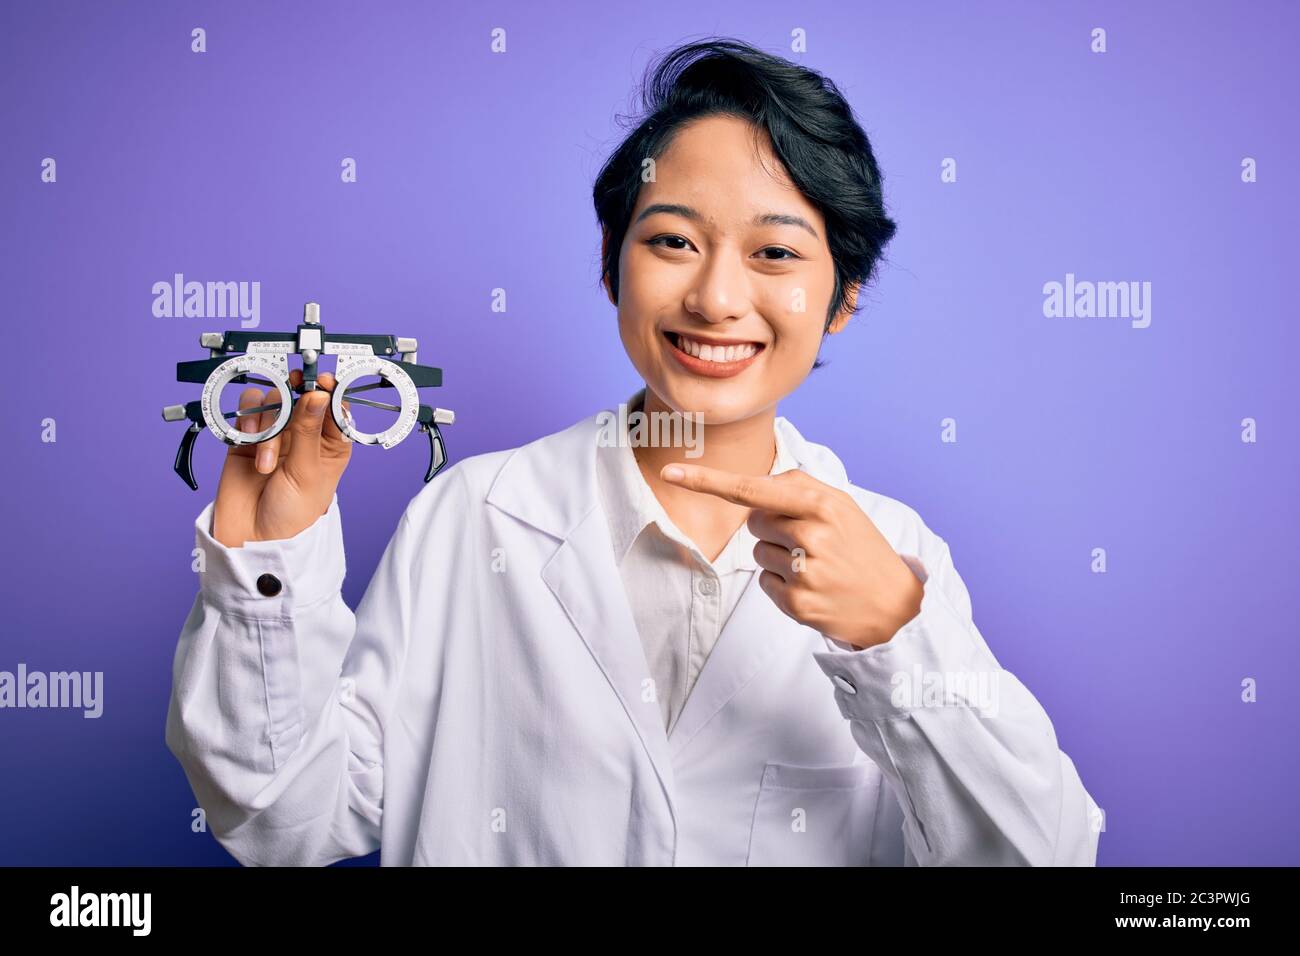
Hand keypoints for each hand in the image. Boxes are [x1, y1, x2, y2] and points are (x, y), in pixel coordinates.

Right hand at [211, 369, 353, 547]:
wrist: (254, 538)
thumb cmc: (292, 514)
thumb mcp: (307, 472)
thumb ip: (308, 430)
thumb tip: (317, 394)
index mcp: (331, 444)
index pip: (334, 405)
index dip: (330, 389)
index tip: (323, 380)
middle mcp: (304, 435)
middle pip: (301, 395)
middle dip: (296, 394)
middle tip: (294, 386)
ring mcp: (275, 434)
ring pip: (274, 401)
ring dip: (269, 425)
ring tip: (266, 462)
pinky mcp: (248, 436)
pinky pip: (249, 411)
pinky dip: (249, 423)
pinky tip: (249, 447)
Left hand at [660, 463, 923, 648]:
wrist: (895, 606)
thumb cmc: (861, 549)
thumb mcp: (843, 507)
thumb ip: (800, 488)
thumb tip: (756, 488)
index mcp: (822, 503)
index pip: (753, 489)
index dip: (708, 481)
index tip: (672, 471)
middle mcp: (812, 534)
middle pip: (753, 522)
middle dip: (772, 528)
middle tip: (811, 542)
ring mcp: (804, 571)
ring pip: (757, 554)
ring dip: (779, 559)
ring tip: (817, 567)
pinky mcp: (798, 603)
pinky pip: (764, 583)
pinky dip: (782, 586)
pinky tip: (813, 588)